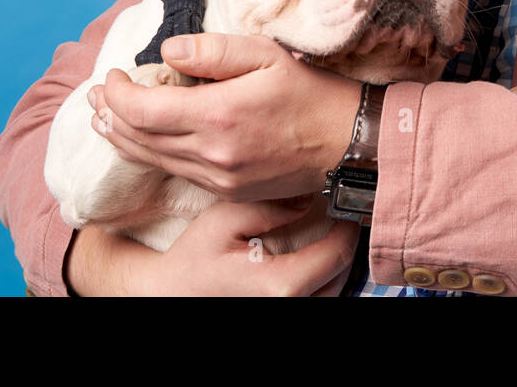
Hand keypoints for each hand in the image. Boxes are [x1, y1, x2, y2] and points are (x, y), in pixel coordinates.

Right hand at [65, 197, 359, 295]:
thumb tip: (307, 199)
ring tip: (324, 236)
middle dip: (342, 243)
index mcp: (280, 286)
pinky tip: (309, 260)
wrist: (169, 295)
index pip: (338, 254)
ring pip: (333, 292)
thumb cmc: (194, 259)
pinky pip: (318, 301)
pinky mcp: (282, 317)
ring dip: (333, 264)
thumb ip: (267, 206)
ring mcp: (287, 318)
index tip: (344, 206)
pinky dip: (320, 280)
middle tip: (336, 216)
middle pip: (340, 275)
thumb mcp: (223, 220)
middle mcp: (291, 310)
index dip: (347, 226)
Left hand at [89, 33, 364, 201]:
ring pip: (151, 160)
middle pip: (138, 138)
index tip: (113, 74)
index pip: (142, 110)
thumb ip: (213, 52)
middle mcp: (211, 153)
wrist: (347, 143)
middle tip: (95, 95)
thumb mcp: (266, 56)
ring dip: (122, 137)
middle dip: (108, 114)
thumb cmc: (310, 92)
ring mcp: (217, 177)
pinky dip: (150, 153)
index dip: (117, 92)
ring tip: (104, 118)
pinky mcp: (226, 190)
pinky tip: (143, 139)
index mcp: (217, 115)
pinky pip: (175, 171)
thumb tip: (167, 52)